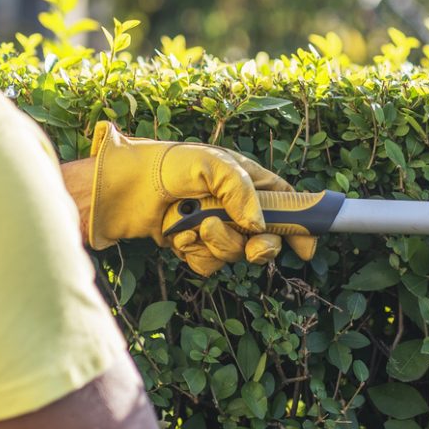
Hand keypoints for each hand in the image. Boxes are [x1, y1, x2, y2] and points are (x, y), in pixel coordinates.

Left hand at [77, 123, 317, 276]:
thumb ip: (242, 192)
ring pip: (236, 254)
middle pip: (266, 238)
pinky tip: (179, 237)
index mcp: (246, 180)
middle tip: (254, 246)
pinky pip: (209, 265)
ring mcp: (214, 228)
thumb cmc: (165, 165)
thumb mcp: (212, 163)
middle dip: (260, 246)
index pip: (286, 204)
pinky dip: (196, 254)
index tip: (307, 247)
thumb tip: (258, 227)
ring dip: (218, 244)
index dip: (301, 226)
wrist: (121, 188)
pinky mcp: (193, 247)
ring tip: (195, 225)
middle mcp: (233, 206)